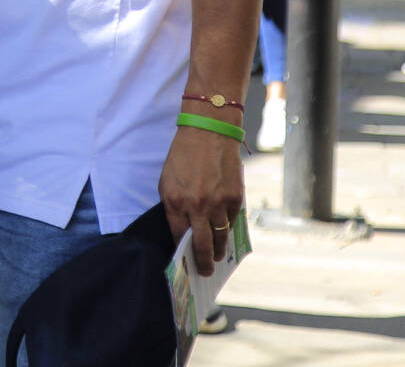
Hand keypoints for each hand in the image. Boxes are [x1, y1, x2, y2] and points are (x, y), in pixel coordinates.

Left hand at [159, 123, 244, 278]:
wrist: (209, 132)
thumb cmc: (184, 156)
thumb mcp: (168, 180)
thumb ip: (174, 206)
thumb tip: (182, 231)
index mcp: (175, 201)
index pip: (178, 236)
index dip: (182, 251)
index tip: (185, 261)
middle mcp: (196, 206)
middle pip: (201, 245)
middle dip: (203, 262)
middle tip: (205, 272)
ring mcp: (218, 203)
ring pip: (220, 237)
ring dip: (219, 250)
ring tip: (217, 257)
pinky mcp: (235, 198)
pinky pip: (232, 222)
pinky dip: (229, 228)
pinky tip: (226, 233)